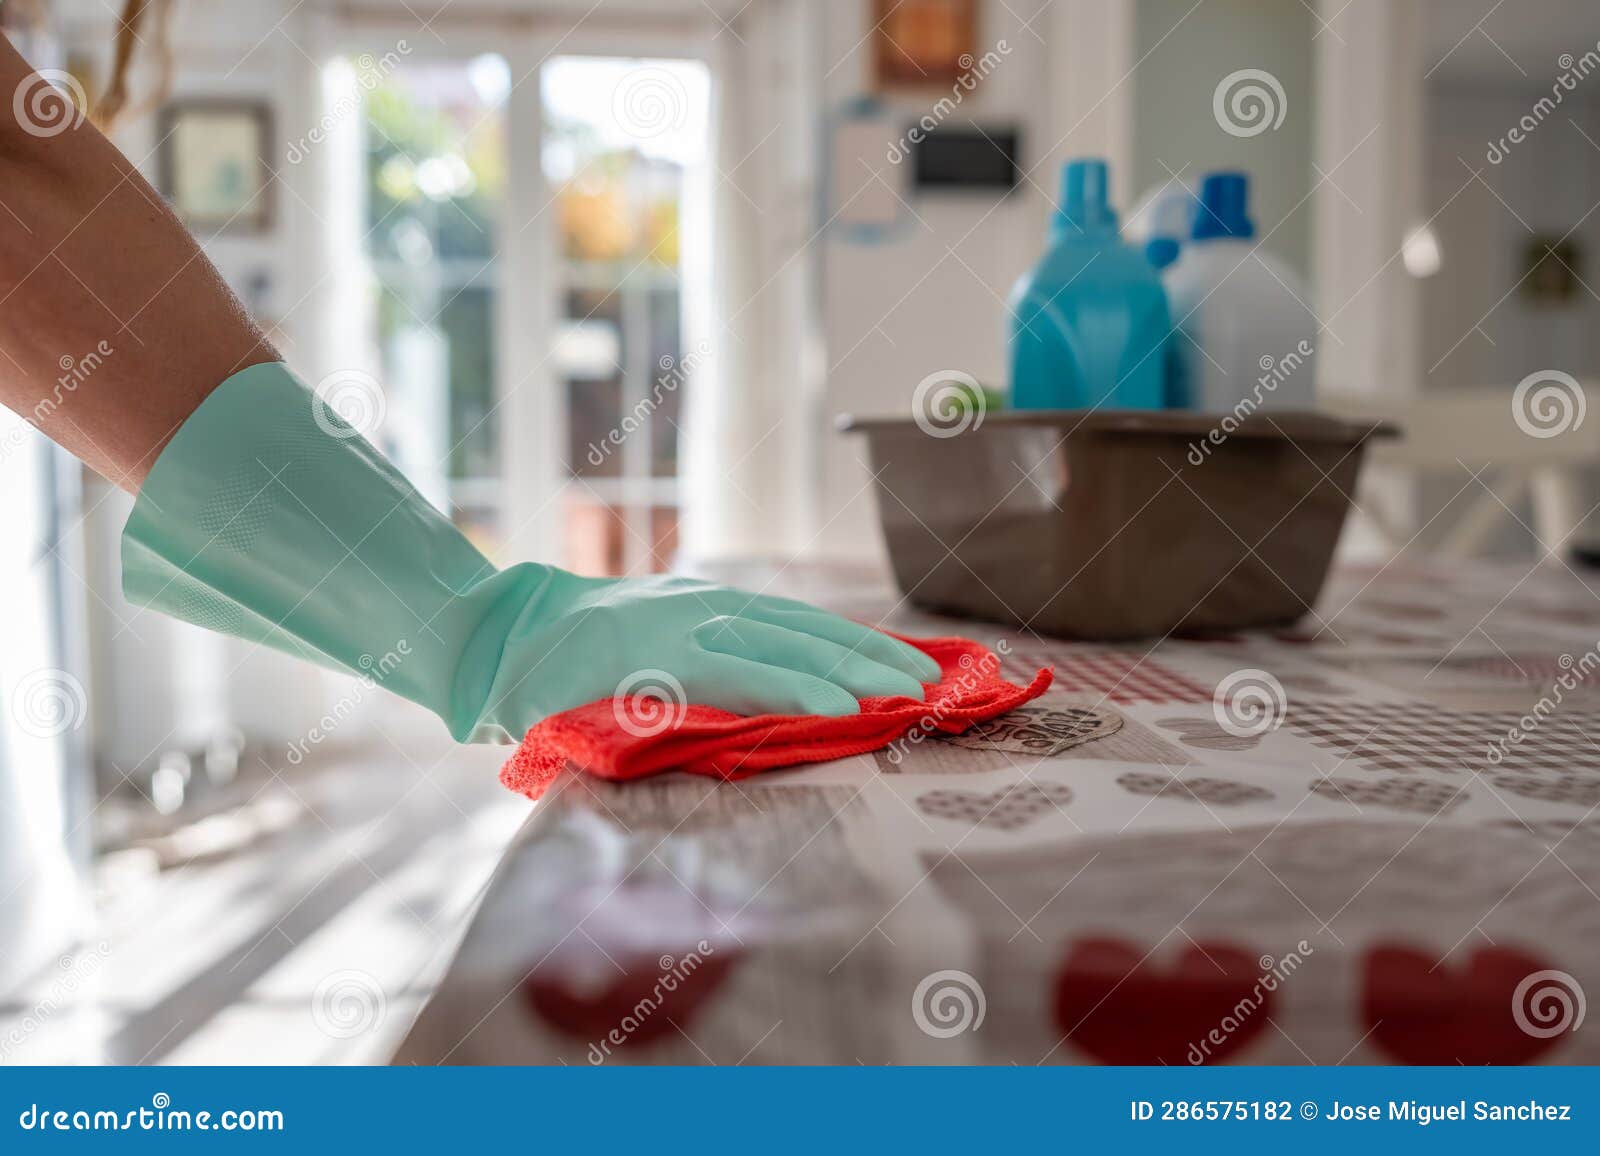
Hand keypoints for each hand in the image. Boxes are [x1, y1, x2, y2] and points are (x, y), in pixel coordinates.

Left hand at [476, 572, 940, 735]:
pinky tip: (866, 647)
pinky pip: (780, 612)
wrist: (501, 627)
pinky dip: (831, 630)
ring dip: (861, 646)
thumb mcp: (575, 724)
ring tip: (918, 672)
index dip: (804, 697)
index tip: (855, 716)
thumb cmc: (534, 694)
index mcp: (659, 649)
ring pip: (797, 620)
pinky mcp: (703, 594)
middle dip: (861, 669)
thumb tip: (722, 754)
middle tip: (920, 697)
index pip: (751, 674)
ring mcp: (701, 598)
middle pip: (792, 641)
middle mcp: (691, 615)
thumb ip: (645, 735)